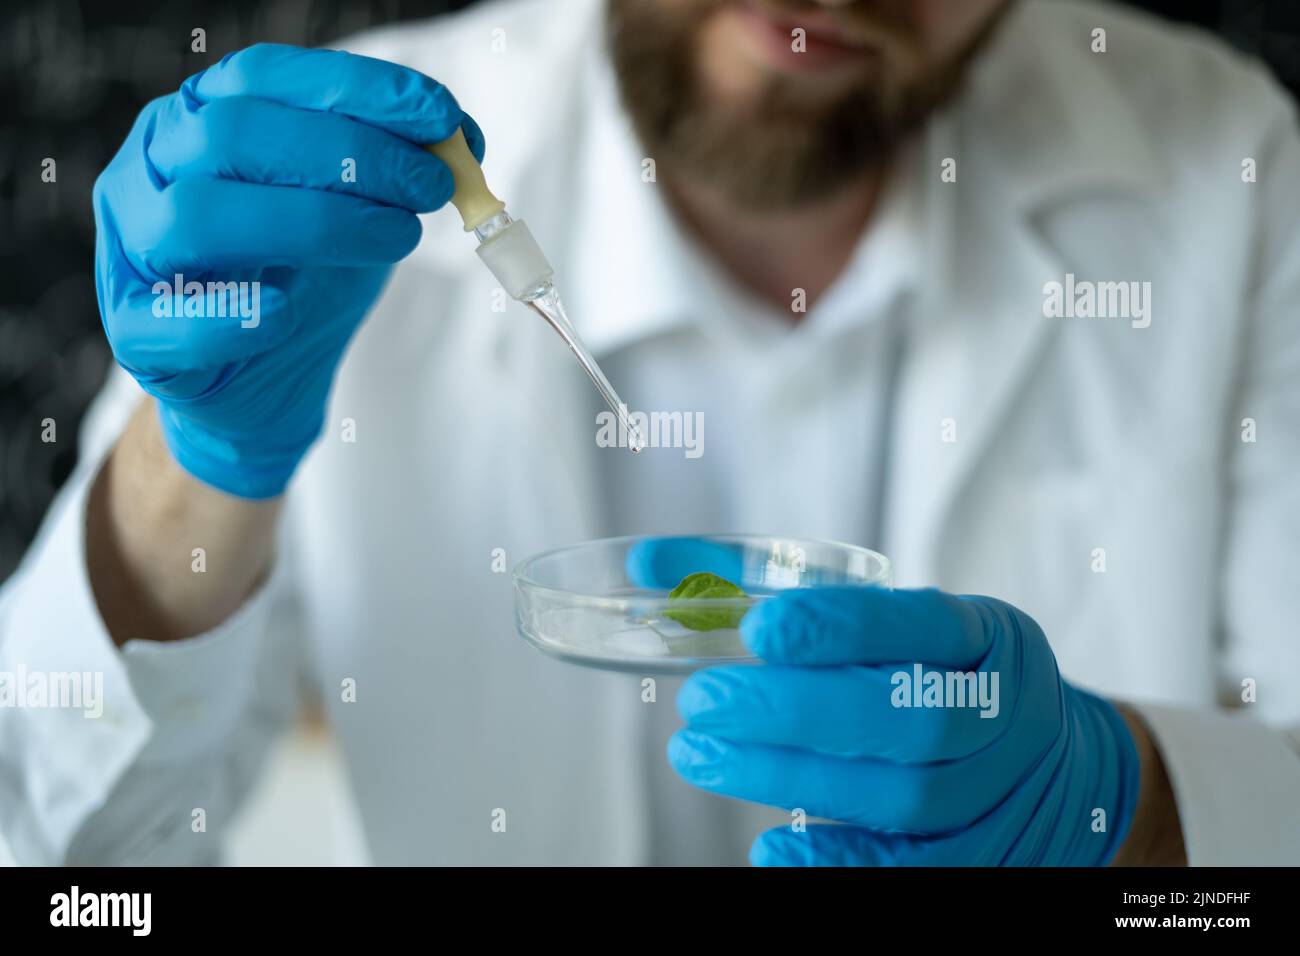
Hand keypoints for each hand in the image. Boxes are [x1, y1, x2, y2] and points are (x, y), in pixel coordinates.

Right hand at [93, 43, 482, 497]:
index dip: (357, 90)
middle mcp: (151, 171)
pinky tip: (285, 311)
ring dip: (313, 223)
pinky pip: (167, 321)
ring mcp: (131, 252)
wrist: (261, 384)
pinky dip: (232, 315)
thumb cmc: (302, 282)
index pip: (266, 77)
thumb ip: (398, 170)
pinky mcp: (136, 337)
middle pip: (233, 137)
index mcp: (199, 120)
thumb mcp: (360, 212)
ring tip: (397, 240)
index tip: (441, 117)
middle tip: (432, 188)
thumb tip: (464, 137)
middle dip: (350, 156)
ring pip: (198, 217)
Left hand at [667, 585, 1140, 865]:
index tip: (757, 628)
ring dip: (788, 777)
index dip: (842, 627)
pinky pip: (911, 866)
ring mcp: (995, 792)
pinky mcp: (979, 855)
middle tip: (701, 700)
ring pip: (898, 794)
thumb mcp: (884, 618)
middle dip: (794, 710)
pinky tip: (768, 849)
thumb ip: (768, 586)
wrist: (1047, 768)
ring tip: (699, 756)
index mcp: (984, 636)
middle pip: (905, 718)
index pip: (922, 624)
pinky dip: (839, 860)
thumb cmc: (932, 674)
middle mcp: (1000, 714)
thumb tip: (648, 562)